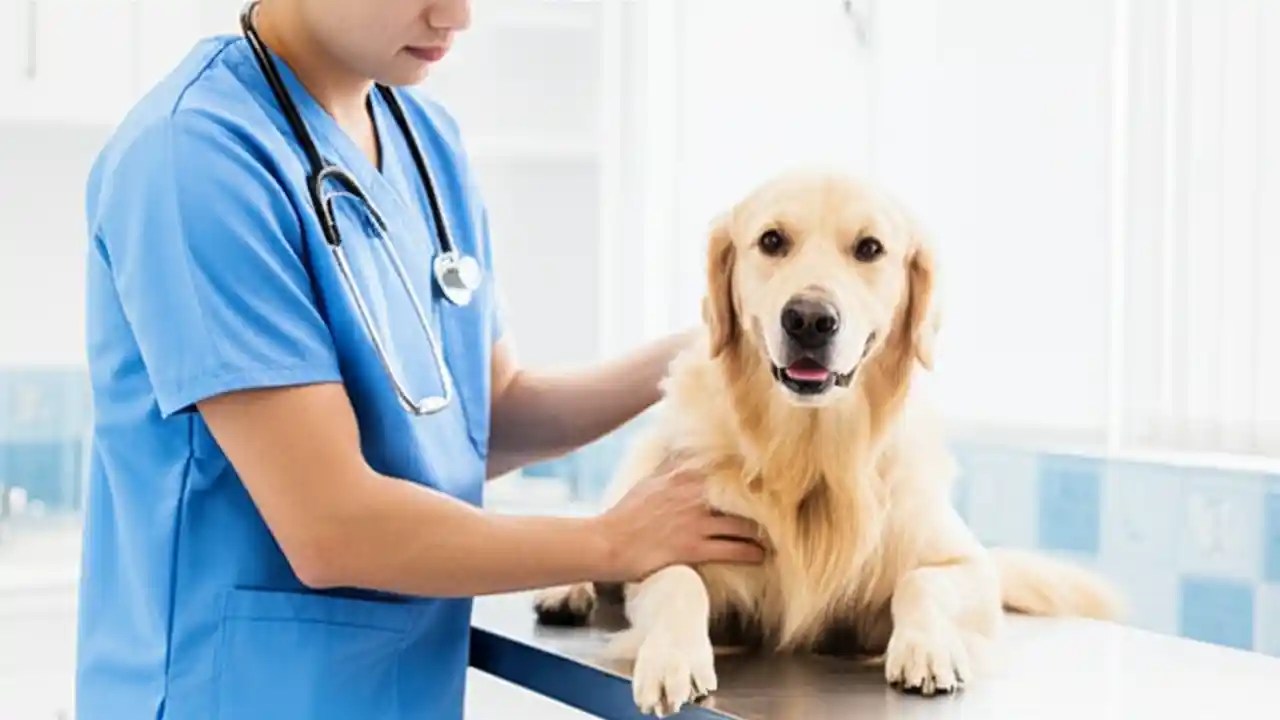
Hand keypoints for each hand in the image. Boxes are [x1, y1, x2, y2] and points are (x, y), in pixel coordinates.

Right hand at [593, 464, 765, 582]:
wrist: (608, 542)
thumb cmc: (626, 513)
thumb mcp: (648, 480)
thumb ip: (670, 465)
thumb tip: (683, 446)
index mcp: (682, 475)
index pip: (725, 468)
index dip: (748, 476)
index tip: (765, 481)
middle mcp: (693, 495)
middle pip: (741, 496)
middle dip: (761, 504)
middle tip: (777, 511)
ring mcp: (695, 522)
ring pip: (742, 524)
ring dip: (760, 532)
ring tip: (770, 537)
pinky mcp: (693, 548)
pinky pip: (732, 549)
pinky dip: (751, 552)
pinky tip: (761, 555)